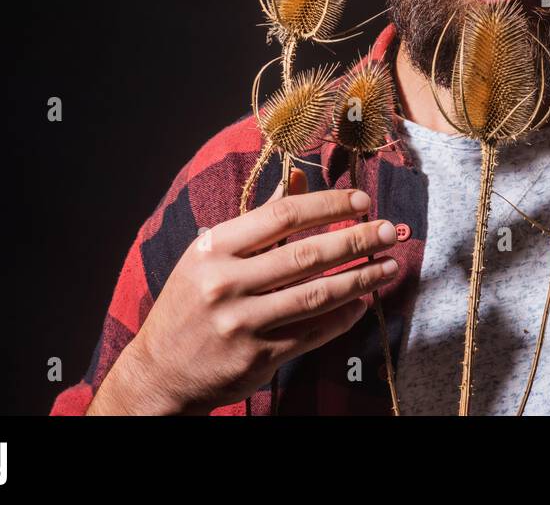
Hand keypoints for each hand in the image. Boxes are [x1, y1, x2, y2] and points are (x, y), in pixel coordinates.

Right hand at [88, 169, 398, 414]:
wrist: (159, 372)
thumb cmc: (190, 303)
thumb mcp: (210, 254)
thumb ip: (257, 219)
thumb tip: (297, 178)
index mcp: (214, 249)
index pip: (283, 216)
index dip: (328, 205)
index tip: (362, 200)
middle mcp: (226, 284)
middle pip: (307, 255)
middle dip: (357, 239)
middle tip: (390, 230)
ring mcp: (242, 323)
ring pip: (317, 295)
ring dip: (362, 278)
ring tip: (389, 265)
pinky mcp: (257, 358)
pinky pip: (313, 332)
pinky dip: (343, 317)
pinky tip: (362, 304)